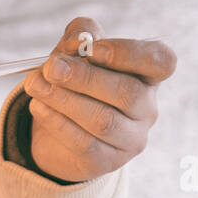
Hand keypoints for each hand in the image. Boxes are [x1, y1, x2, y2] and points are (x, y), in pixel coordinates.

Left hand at [21, 18, 175, 182]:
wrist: (57, 130)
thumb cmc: (75, 82)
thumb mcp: (75, 52)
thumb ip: (80, 35)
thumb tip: (79, 40)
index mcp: (148, 75)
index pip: (162, 62)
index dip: (129, 54)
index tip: (93, 49)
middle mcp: (147, 108)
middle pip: (127, 93)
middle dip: (84, 78)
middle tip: (51, 67)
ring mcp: (131, 139)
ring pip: (104, 120)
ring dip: (65, 100)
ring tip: (35, 85)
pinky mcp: (107, 162)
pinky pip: (84, 143)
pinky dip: (57, 123)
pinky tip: (38, 106)